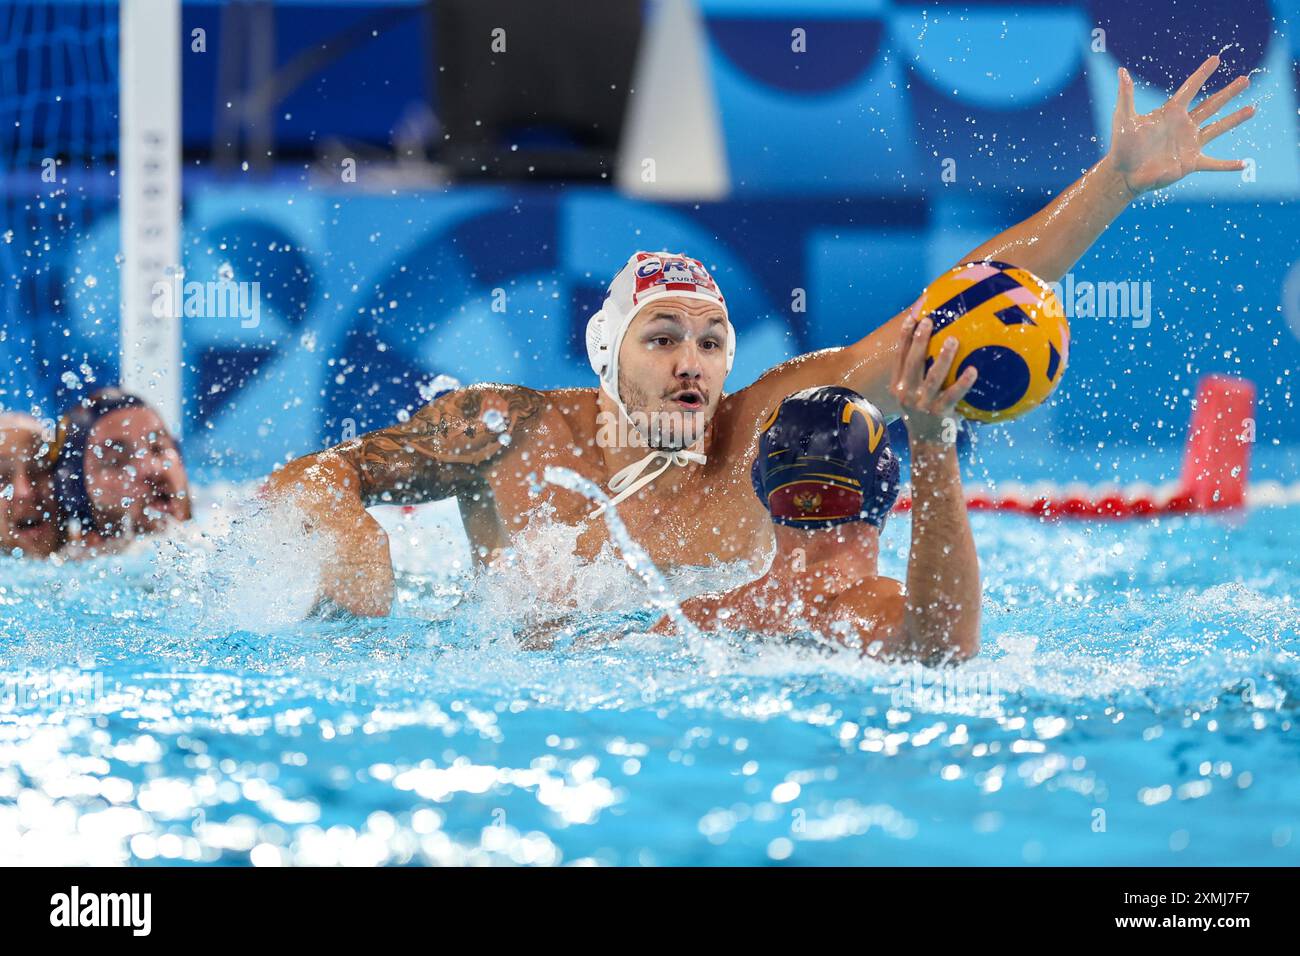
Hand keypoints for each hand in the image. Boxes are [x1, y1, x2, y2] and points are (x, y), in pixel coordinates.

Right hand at [891, 315, 976, 443]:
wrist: (927, 443)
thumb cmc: (924, 412)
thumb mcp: (913, 394)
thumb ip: (916, 374)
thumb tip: (932, 344)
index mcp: (898, 386)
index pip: (899, 357)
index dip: (904, 337)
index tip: (912, 318)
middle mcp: (907, 394)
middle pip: (913, 362)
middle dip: (920, 340)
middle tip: (930, 321)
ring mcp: (922, 404)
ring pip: (933, 377)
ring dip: (943, 357)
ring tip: (953, 340)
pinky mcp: (939, 412)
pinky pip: (953, 394)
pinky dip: (963, 382)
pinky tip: (973, 370)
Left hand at [1108, 55, 1254, 195]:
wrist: (1123, 174)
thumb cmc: (1122, 146)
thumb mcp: (1124, 118)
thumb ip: (1126, 94)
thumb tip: (1121, 71)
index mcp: (1170, 112)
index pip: (1190, 88)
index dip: (1202, 74)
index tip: (1215, 59)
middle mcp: (1183, 125)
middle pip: (1211, 105)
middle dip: (1228, 92)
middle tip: (1246, 80)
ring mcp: (1189, 144)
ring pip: (1218, 128)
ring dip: (1235, 119)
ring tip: (1252, 109)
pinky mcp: (1190, 163)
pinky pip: (1213, 164)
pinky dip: (1228, 165)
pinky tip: (1244, 164)